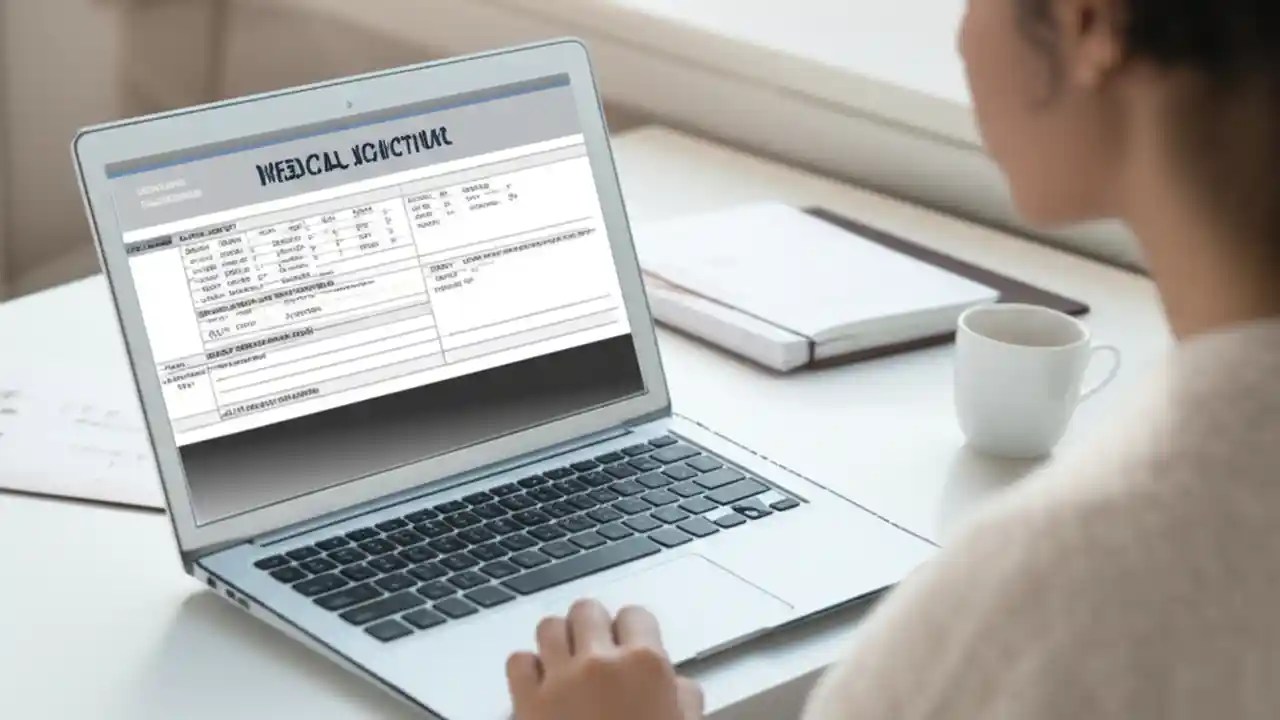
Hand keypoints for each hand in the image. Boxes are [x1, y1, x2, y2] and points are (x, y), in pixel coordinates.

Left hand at [506, 600, 703, 719]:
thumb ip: (683, 701)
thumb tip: (677, 685)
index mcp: (645, 667)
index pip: (636, 616)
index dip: (634, 630)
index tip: (632, 643)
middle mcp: (599, 664)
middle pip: (587, 610)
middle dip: (592, 626)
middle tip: (597, 648)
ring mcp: (558, 681)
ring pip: (548, 626)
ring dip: (558, 641)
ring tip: (566, 662)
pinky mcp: (525, 704)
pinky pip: (517, 661)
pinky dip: (527, 669)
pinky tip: (540, 685)